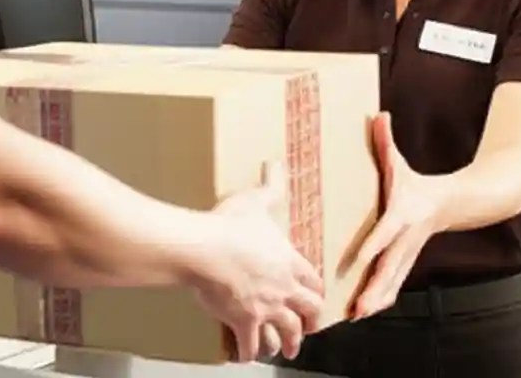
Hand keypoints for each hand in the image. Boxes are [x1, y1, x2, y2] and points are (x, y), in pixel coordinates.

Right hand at [191, 161, 324, 362]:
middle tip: (305, 331)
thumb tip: (276, 164)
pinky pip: (250, 344)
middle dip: (309, 323)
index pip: (314, 281)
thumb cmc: (228, 226)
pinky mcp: (244, 321)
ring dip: (286, 344)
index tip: (315, 298)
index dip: (316, 291)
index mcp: (289, 261)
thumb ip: (270, 186)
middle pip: (308, 311)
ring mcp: (266, 307)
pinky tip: (244, 356)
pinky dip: (248, 353)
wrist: (204, 249)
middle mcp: (284, 288)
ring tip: (283, 351)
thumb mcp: (254, 202)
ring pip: (286, 334)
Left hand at [351, 112, 451, 318]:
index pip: (386, 230)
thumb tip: (377, 113)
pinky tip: (364, 312)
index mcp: (403, 214)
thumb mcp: (401, 162)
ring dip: (377, 299)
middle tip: (359, 305)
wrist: (455, 202)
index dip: (374, 244)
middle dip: (375, 286)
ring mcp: (409, 252)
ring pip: (393, 280)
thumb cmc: (417, 182)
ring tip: (358, 316)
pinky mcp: (408, 261)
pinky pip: (394, 283)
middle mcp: (406, 237)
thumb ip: (385, 141)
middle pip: (390, 266)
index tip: (358, 259)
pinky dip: (382, 298)